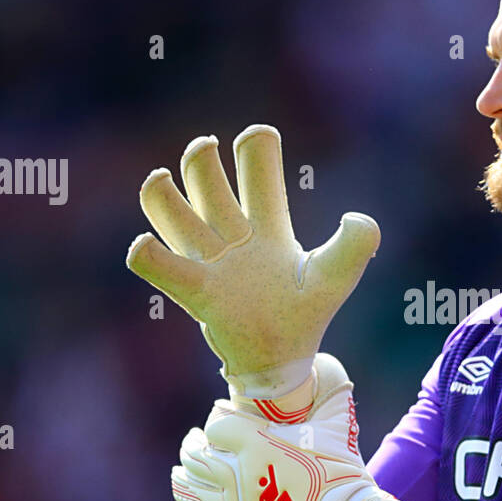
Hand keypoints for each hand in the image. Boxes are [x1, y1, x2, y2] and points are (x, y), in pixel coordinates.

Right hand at [127, 126, 379, 396]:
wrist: (282, 359)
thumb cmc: (305, 313)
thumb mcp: (337, 277)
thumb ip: (355, 245)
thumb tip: (356, 218)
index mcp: (269, 222)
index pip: (257, 165)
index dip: (255, 143)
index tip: (257, 141)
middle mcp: (233, 233)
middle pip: (204, 175)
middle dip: (198, 155)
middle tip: (205, 149)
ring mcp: (209, 260)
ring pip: (168, 207)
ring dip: (159, 189)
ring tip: (161, 181)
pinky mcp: (194, 291)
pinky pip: (156, 264)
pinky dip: (146, 252)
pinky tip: (147, 248)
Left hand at [170, 353, 432, 500]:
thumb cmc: (342, 471)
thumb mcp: (338, 423)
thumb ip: (331, 391)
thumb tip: (329, 362)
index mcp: (255, 443)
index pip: (215, 426)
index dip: (214, 424)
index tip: (217, 425)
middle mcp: (237, 476)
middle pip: (194, 459)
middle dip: (191, 450)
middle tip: (194, 445)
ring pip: (189, 495)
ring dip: (182, 484)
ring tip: (180, 479)